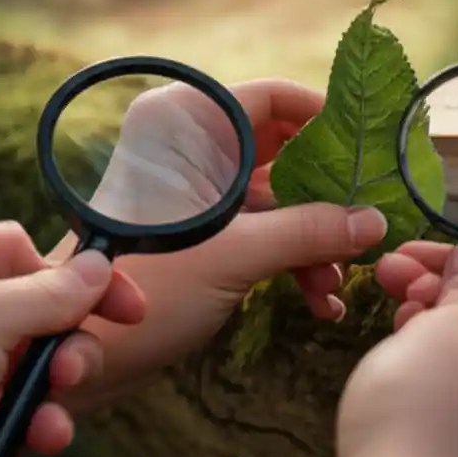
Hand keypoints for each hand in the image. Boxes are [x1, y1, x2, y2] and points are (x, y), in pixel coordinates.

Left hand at [0, 221, 143, 456]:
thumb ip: (50, 293)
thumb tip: (100, 265)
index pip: (18, 254)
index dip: (74, 276)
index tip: (123, 308)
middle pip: (35, 332)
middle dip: (67, 360)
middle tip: (68, 376)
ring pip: (20, 400)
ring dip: (46, 421)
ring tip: (41, 439)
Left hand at [56, 78, 388, 410]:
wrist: (81, 356)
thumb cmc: (142, 289)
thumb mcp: (234, 255)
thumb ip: (308, 232)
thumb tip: (376, 223)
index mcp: (187, 130)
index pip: (272, 100)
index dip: (324, 120)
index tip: (371, 148)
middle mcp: (194, 155)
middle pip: (286, 156)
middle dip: (330, 198)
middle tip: (373, 222)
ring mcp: (202, 201)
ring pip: (283, 204)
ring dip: (318, 243)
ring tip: (336, 284)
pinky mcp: (207, 241)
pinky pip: (267, 238)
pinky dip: (296, 264)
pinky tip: (321, 302)